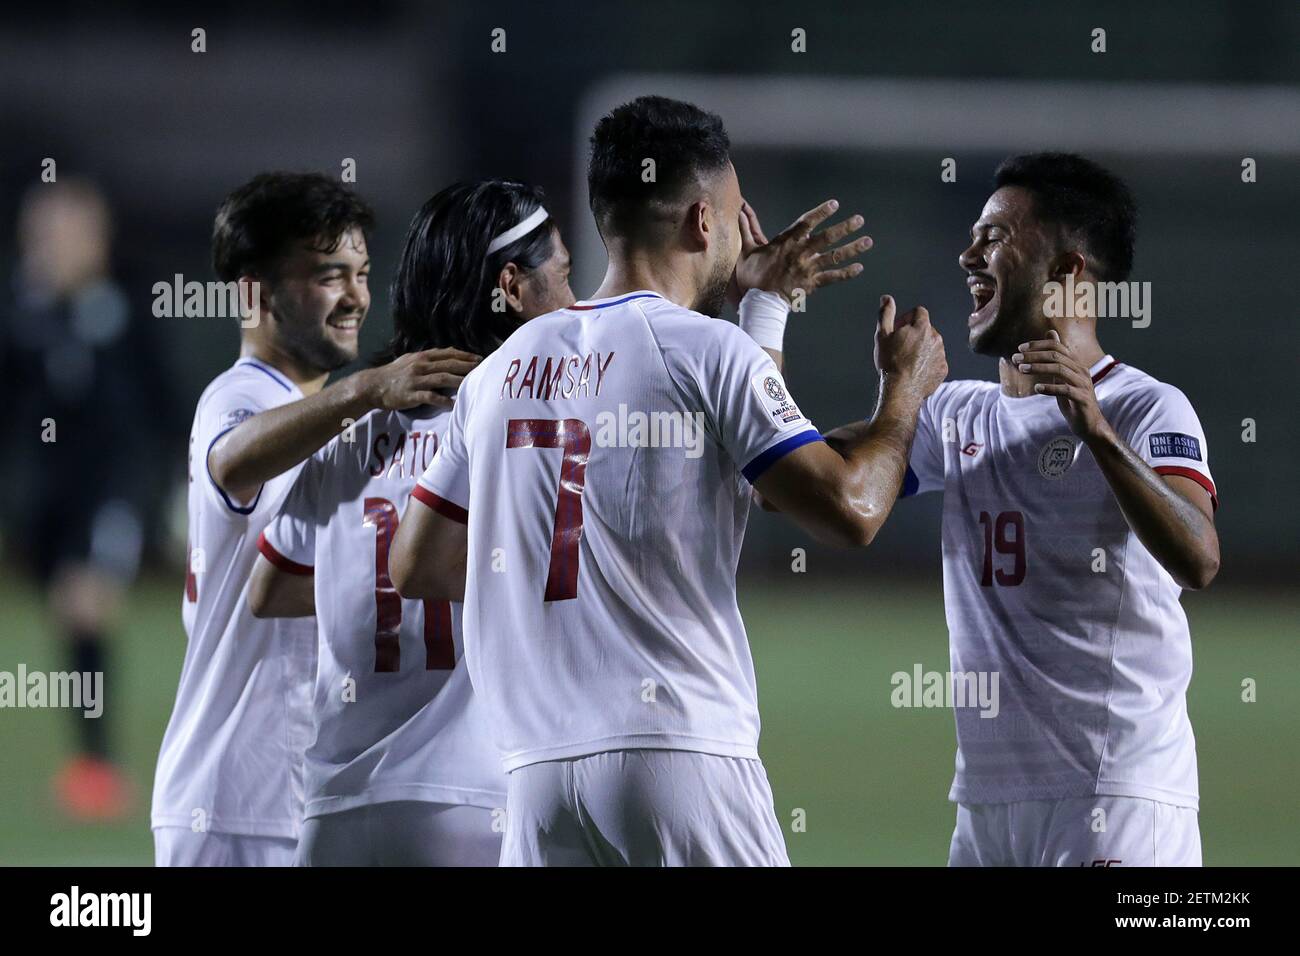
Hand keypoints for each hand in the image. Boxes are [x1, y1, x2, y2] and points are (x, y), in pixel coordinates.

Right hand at [366, 347, 480, 409]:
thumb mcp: (410, 360)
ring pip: (442, 379)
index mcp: (422, 357)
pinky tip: (453, 404)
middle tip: (481, 369)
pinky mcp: (411, 395)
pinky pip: (430, 397)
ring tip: (472, 384)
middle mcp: (420, 366)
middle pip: (448, 364)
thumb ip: (429, 357)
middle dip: (466, 366)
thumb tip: (449, 353)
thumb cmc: (394, 373)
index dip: (464, 355)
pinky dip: (442, 401)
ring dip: (458, 381)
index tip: (478, 358)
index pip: (447, 353)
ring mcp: (416, 380)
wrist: (373, 386)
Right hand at [728, 199, 872, 306]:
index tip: (835, 204)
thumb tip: (739, 209)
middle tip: (859, 219)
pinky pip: (832, 277)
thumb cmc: (752, 276)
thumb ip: (747, 228)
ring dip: (853, 248)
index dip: (821, 212)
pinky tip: (859, 267)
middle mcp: (800, 253)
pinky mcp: (812, 284)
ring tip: (868, 241)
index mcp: (786, 242)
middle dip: (844, 228)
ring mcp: (808, 268)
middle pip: (826, 237)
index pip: (806, 222)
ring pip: (834, 256)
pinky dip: (846, 273)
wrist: (759, 302)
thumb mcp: (747, 249)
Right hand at [874, 295, 946, 400]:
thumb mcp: (882, 335)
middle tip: (900, 346)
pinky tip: (914, 370)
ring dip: (921, 348)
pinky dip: (927, 363)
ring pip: (932, 345)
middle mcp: (936, 337)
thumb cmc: (890, 362)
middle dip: (915, 333)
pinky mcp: (943, 369)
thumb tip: (887, 298)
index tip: (898, 329)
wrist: (901, 389)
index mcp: (922, 326)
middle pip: (926, 328)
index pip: (919, 311)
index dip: (907, 318)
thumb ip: (886, 314)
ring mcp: (941, 354)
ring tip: (906, 360)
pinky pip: (936, 360)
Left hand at [1013, 331, 1109, 439]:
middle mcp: (1081, 371)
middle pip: (1056, 356)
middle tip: (1015, 358)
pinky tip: (1037, 388)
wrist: (1089, 424)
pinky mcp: (1083, 399)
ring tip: (1021, 369)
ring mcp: (1083, 384)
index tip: (1020, 348)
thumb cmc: (1073, 400)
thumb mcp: (1062, 378)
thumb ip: (1056, 359)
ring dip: (1038, 368)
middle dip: (1034, 355)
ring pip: (1060, 369)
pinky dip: (1050, 388)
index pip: (1057, 347)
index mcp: (1076, 365)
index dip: (1038, 345)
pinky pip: (1066, 390)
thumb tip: (1051, 333)